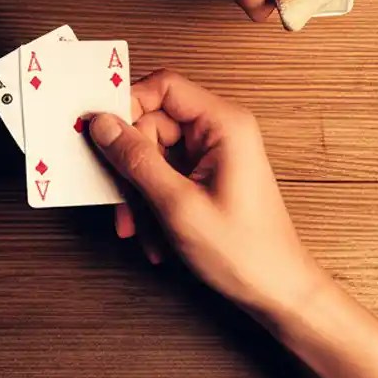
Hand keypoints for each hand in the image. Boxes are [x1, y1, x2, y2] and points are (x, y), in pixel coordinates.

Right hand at [89, 70, 324, 317]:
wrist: (276, 291)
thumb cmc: (245, 251)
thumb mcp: (178, 205)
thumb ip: (136, 160)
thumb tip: (103, 124)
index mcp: (224, 124)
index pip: (163, 86)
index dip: (127, 106)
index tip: (101, 135)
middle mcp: (219, 132)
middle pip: (152, 125)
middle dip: (130, 167)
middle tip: (122, 202)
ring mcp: (213, 155)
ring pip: (153, 155)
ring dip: (139, 194)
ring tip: (141, 229)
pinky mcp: (206, 176)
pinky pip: (164, 177)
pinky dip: (152, 205)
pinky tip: (156, 237)